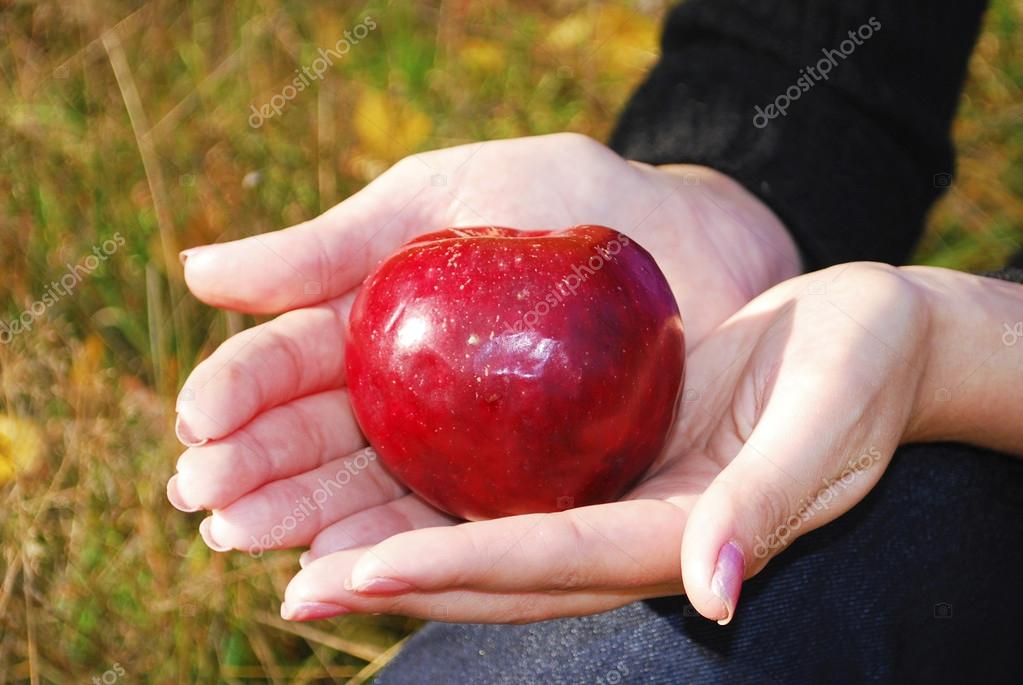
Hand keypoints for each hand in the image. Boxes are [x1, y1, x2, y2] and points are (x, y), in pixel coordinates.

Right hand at [167, 134, 799, 555]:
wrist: (693, 239)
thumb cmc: (564, 197)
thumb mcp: (440, 197)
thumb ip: (330, 243)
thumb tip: (195, 275)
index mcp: (376, 320)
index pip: (290, 363)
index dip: (237, 393)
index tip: (196, 420)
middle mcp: (410, 393)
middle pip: (319, 441)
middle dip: (255, 471)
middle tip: (202, 498)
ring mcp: (464, 444)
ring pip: (372, 492)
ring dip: (307, 522)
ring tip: (250, 540)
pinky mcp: (525, 485)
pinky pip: (456, 520)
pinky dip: (401, 545)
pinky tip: (354, 563)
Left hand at [280, 263, 950, 622]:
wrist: (870, 339)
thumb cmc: (860, 366)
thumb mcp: (827, 419)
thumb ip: (769, 501)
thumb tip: (716, 588)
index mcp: (682, 537)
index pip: (549, 560)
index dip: (453, 568)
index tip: (357, 570)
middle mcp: (635, 533)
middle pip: (501, 572)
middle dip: (399, 585)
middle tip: (293, 589)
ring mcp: (617, 500)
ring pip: (493, 538)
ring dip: (402, 550)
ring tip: (304, 551)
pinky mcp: (610, 459)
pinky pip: (515, 487)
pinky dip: (444, 494)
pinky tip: (380, 479)